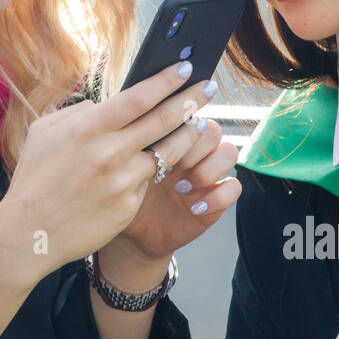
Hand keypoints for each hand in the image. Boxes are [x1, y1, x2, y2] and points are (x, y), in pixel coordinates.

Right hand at [0, 60, 219, 278]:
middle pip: (164, 120)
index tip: (185, 67)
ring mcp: (122, 181)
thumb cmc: (34, 180)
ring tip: (199, 125)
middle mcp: (110, 152)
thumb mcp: (44, 133)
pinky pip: (147, 182)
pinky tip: (155, 166)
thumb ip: (76, 113)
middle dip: (192, 100)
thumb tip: (103, 106)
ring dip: (187, 136)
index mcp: (88, 129)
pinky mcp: (129, 206)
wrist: (29, 234)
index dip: (166, 80)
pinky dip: (152, 171)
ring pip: (167, 153)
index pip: (139, 97)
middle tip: (209, 88)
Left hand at [111, 116, 240, 266]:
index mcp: (172, 134)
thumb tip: (104, 107)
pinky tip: (194, 208)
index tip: (155, 143)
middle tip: (169, 166)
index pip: (189, 111)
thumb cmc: (123, 189)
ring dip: (207, 169)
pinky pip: (233, 188)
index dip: (178, 125)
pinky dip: (217, 197)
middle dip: (192, 147)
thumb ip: (128, 135)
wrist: (132, 231)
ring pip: (229, 152)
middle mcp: (194, 149)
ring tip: (181, 187)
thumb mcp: (122, 161)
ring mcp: (208, 172)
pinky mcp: (217, 198)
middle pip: (212, 129)